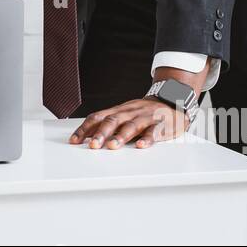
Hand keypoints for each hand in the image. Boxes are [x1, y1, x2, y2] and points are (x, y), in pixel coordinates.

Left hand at [68, 98, 188, 149]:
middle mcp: (130, 113)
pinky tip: (140, 145)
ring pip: (131, 125)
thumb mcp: (123, 114)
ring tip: (112, 146)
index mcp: (118, 111)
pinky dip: (147, 139)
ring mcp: (145, 117)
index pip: (98, 117)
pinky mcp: (160, 124)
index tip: (75, 140)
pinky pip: (154, 131)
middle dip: (101, 133)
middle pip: (113, 121)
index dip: (85, 128)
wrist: (171, 100)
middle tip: (92, 146)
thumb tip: (87, 137)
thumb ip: (107, 125)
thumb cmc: (143, 112)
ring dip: (121, 136)